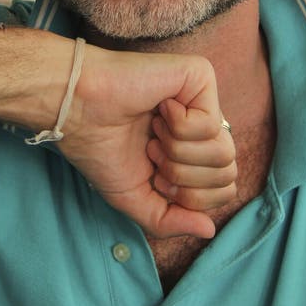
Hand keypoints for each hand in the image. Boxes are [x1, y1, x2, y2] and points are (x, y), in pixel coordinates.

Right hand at [57, 44, 236, 238]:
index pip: (225, 188)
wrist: (78, 112)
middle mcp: (205, 123)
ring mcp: (205, 99)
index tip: (154, 174)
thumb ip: (173, 220)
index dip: (189, 195)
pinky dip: (176, 128)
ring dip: (177, 153)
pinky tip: (157, 110)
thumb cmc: (101, 148)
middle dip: (183, 176)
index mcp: (195, 149)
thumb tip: (210, 230)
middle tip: (151, 151)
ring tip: (153, 133)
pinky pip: (210, 125)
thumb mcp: (138, 199)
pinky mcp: (200, 75)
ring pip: (223, 151)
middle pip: (228, 173)